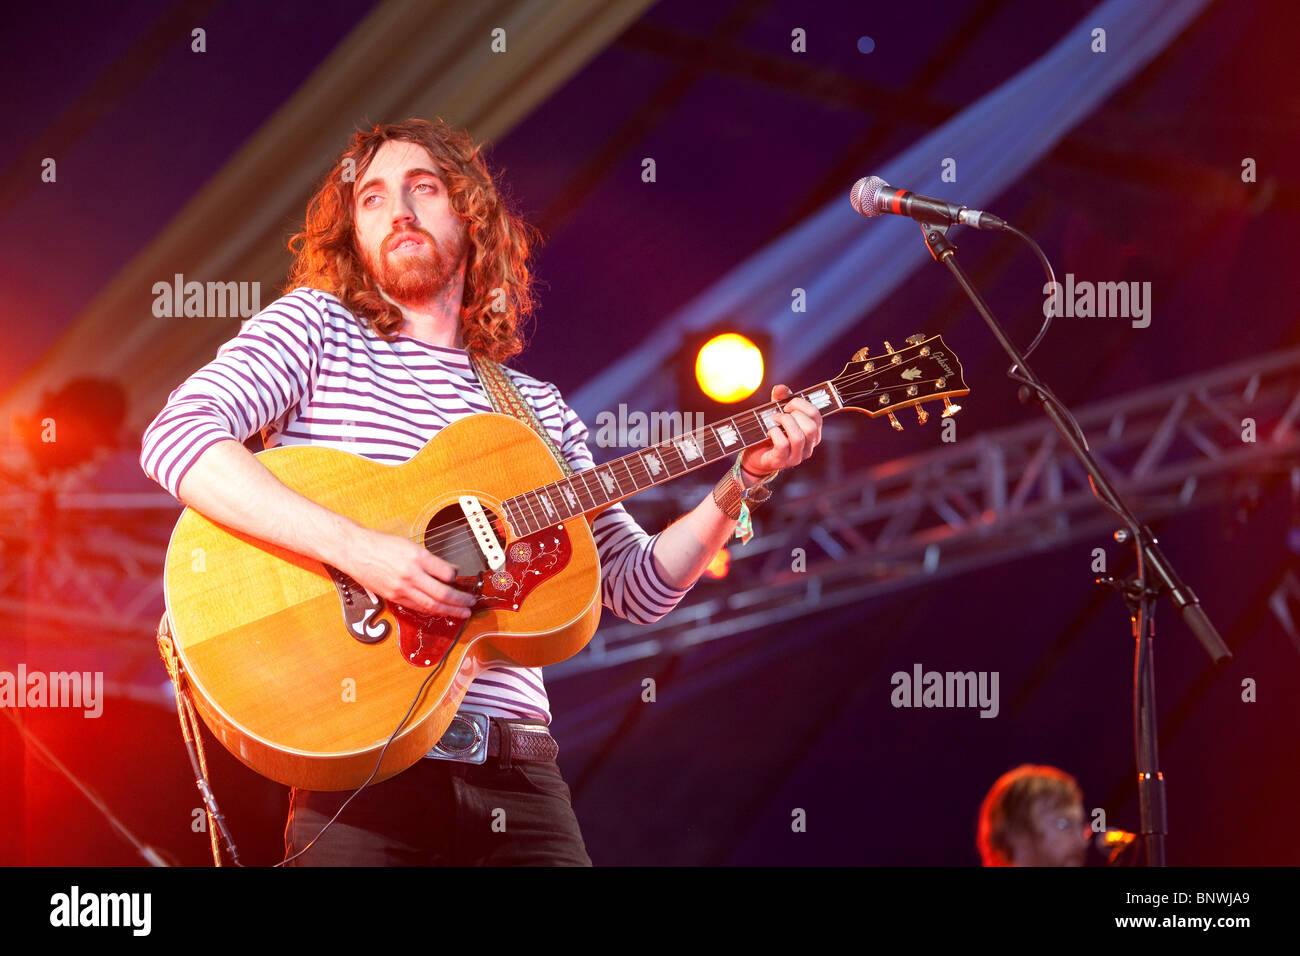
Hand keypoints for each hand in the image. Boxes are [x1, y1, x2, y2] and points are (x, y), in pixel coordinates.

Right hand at [339, 527, 475, 618]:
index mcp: (417, 557)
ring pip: (431, 605)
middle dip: (460, 601)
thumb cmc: (380, 544)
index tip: (463, 579)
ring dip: (450, 611)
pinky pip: (416, 607)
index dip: (458, 578)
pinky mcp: (393, 597)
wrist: (354, 551)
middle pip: (442, 594)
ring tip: (462, 613)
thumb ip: (430, 559)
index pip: (446, 573)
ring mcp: (401, 588)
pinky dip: (431, 611)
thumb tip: (449, 570)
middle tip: (472, 603)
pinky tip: (440, 612)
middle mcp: (411, 574)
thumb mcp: (409, 544)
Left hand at [738, 384, 822, 478]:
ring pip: (798, 437)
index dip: (801, 405)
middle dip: (794, 414)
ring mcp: (796, 457)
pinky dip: (774, 433)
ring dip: (784, 423)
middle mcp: (808, 446)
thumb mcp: (777, 412)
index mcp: (813, 433)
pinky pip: (783, 445)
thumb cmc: (771, 432)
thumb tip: (780, 388)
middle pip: (811, 427)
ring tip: (774, 420)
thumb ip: (781, 399)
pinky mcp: (782, 462)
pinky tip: (769, 431)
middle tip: (780, 413)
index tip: (787, 404)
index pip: (816, 415)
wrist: (756, 455)